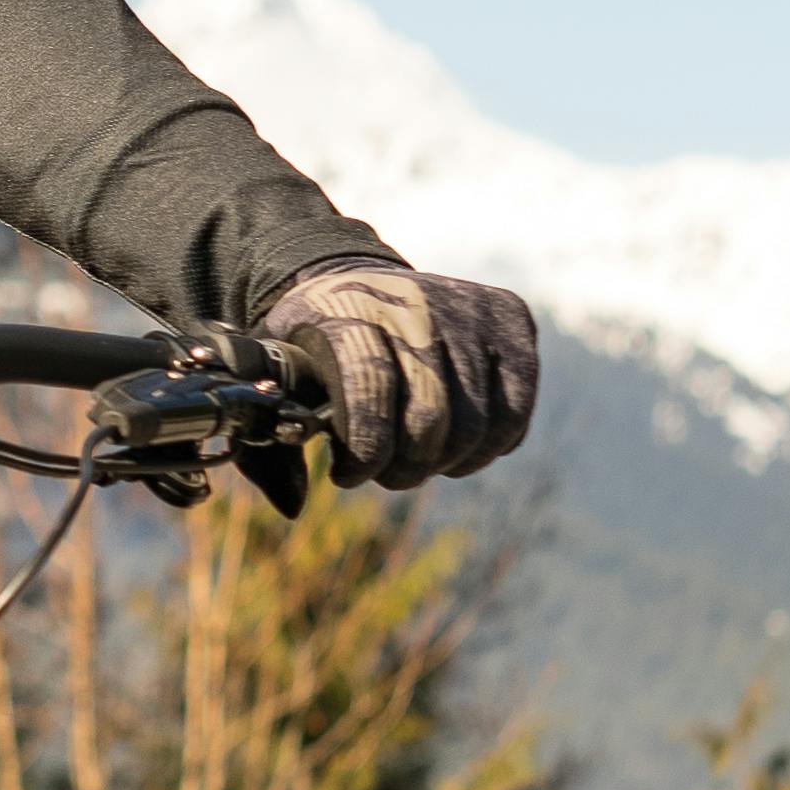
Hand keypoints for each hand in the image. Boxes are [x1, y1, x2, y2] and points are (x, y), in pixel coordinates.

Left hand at [258, 259, 539, 486]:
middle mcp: (411, 301)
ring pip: (476, 421)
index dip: (364, 448)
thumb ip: (272, 442)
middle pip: (429, 416)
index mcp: (344, 310)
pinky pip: (517, 406)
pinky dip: (494, 442)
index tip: (347, 475)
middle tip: (388, 474)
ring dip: (449, 463)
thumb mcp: (276, 379)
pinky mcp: (510, 317)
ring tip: (423, 462)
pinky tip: (462, 446)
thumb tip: (293, 506)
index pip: (369, 386)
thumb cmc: (312, 348)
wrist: (357, 283)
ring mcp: (467, 306)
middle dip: (406, 467)